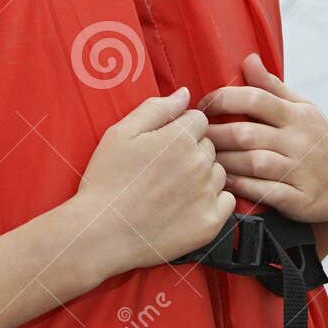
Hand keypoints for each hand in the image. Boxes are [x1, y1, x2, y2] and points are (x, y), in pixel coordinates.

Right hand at [73, 87, 236, 273]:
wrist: (100, 234)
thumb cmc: (106, 182)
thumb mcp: (121, 133)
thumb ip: (157, 108)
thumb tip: (184, 93)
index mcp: (180, 138)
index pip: (199, 120)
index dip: (180, 130)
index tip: (163, 146)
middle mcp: (199, 164)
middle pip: (209, 145)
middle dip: (192, 151)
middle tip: (163, 170)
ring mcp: (207, 195)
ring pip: (219, 172)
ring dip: (203, 176)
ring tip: (172, 190)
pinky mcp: (210, 223)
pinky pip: (227, 201)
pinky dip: (213, 202)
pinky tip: (188, 207)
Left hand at [199, 54, 327, 229]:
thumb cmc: (320, 140)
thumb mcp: (304, 109)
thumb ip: (272, 87)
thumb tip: (248, 59)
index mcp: (297, 115)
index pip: (255, 99)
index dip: (223, 99)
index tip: (202, 106)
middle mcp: (299, 141)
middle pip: (246, 133)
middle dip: (214, 135)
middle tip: (193, 137)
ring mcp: (300, 170)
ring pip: (252, 163)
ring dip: (223, 161)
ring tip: (204, 159)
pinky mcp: (300, 198)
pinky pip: (264, 192)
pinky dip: (241, 187)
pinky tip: (225, 182)